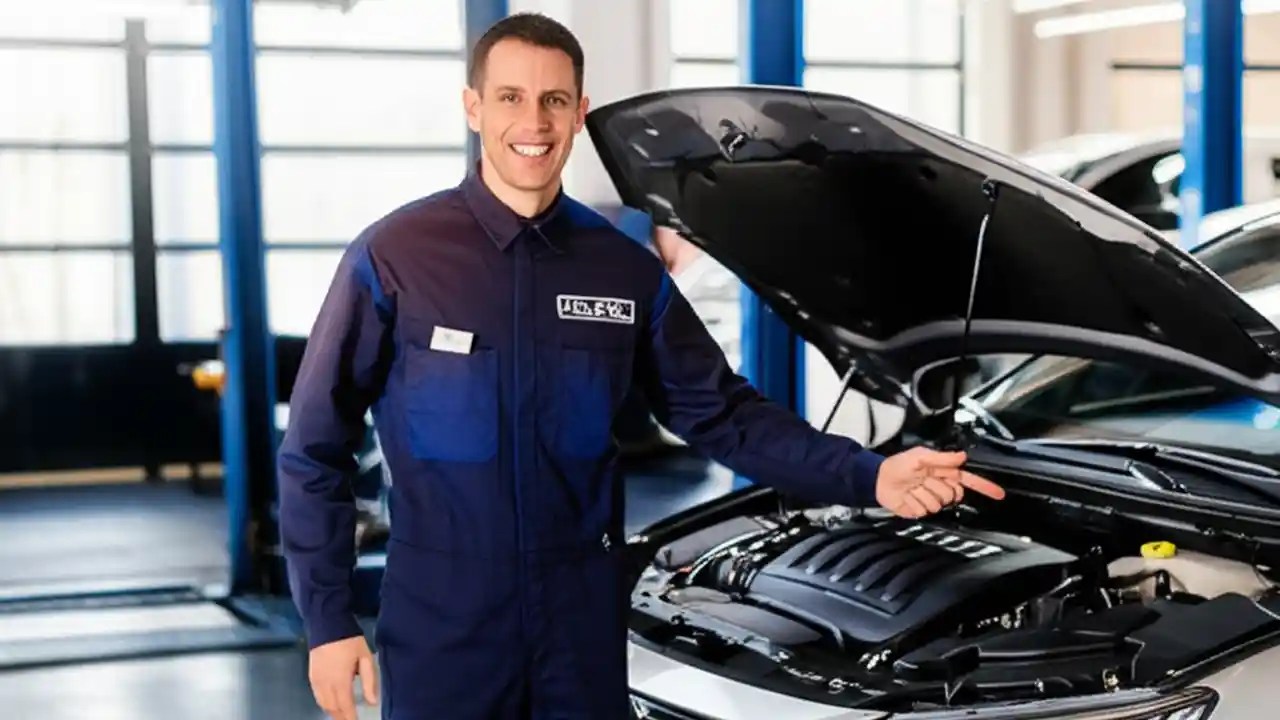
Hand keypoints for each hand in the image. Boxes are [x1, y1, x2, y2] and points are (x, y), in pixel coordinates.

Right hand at [308, 635, 378, 719]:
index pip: (346, 707)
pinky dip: (325, 704)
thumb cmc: (349, 641)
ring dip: (333, 712)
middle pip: (333, 709)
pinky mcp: (311, 677)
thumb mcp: (365, 658)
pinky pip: (317, 697)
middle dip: (342, 717)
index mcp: (340, 681)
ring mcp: (316, 681)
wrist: (327, 625)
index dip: (351, 718)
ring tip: (343, 716)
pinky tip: (332, 704)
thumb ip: (369, 681)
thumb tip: (372, 702)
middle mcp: (326, 685)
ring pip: (324, 705)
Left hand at [875, 447, 1004, 517]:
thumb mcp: (919, 456)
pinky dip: (915, 502)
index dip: (984, 486)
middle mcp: (940, 486)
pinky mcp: (921, 511)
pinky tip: (908, 496)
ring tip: (913, 486)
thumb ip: (941, 457)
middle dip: (940, 486)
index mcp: (943, 471)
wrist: (878, 480)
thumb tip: (961, 456)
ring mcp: (931, 499)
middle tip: (925, 479)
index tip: (998, 493)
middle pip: (954, 493)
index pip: (968, 480)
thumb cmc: (897, 465)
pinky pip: (926, 511)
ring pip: (939, 503)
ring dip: (924, 493)